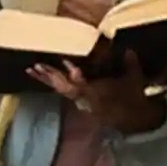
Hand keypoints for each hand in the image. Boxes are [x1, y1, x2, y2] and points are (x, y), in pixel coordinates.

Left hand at [28, 44, 166, 134]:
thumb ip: (131, 65)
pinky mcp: (78, 96)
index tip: (70, 67)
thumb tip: (129, 50)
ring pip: (59, 88)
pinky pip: (60, 88)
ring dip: (45, 79)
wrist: (134, 116)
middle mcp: (86, 96)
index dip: (77, 78)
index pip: (85, 86)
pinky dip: (49, 80)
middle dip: (52, 77)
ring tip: (31, 69)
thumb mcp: (135, 80)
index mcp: (99, 93)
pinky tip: (38, 73)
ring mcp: (81, 97)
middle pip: (65, 87)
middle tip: (37, 66)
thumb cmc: (134, 96)